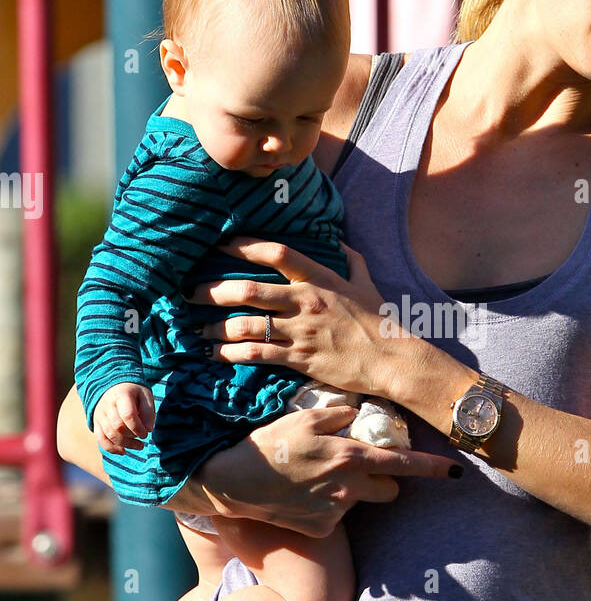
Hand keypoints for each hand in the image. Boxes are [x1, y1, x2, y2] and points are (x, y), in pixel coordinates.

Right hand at [93, 383, 154, 454]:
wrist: (112, 385)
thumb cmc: (133, 392)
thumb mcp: (145, 395)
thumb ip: (149, 412)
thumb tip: (148, 429)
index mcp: (121, 395)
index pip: (128, 415)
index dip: (138, 427)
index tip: (146, 432)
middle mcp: (107, 405)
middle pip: (117, 427)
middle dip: (133, 436)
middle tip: (143, 438)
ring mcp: (99, 415)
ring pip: (109, 435)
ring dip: (125, 444)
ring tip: (139, 446)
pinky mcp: (96, 423)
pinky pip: (100, 439)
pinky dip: (111, 448)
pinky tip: (123, 451)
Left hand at [184, 236, 397, 396]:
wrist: (392, 359)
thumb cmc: (380, 322)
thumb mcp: (367, 284)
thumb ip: (352, 260)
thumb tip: (341, 240)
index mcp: (320, 279)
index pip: (277, 254)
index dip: (245, 246)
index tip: (220, 244)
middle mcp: (306, 302)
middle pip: (249, 290)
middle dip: (213, 291)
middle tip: (189, 292)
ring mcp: (301, 332)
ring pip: (246, 326)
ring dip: (215, 327)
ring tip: (196, 328)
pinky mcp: (299, 359)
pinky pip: (257, 355)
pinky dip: (231, 354)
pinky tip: (215, 354)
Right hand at [196, 402, 462, 535]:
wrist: (235, 481)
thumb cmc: (271, 442)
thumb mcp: (306, 416)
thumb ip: (342, 415)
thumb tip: (360, 415)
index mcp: (350, 457)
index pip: (403, 462)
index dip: (432, 468)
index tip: (456, 471)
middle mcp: (348, 488)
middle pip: (390, 490)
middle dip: (385, 481)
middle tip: (359, 467)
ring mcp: (335, 513)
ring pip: (361, 503)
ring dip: (352, 492)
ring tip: (320, 479)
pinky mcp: (320, 530)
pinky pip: (336, 517)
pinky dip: (327, 507)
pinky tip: (304, 495)